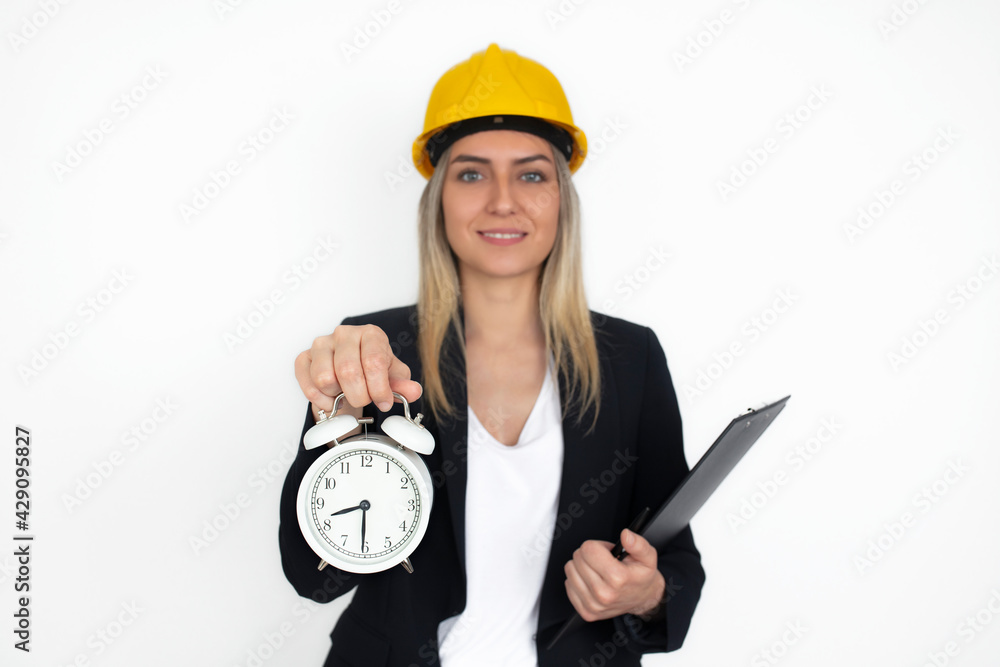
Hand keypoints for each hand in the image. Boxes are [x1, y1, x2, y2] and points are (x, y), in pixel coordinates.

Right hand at [295, 324, 421, 420]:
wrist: (352, 370)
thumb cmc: (373, 369)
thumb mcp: (393, 377)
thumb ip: (403, 385)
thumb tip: (413, 392)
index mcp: (370, 334)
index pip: (373, 362)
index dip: (379, 389)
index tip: (384, 402)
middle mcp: (344, 334)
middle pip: (348, 372)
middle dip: (359, 395)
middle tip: (364, 400)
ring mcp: (321, 344)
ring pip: (325, 379)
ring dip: (338, 396)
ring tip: (346, 394)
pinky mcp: (304, 358)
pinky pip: (308, 384)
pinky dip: (321, 399)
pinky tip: (331, 398)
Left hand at [563, 528, 665, 621]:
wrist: (643, 599)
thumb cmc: (642, 577)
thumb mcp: (648, 557)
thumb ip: (638, 543)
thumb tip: (626, 535)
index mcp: (618, 578)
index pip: (588, 549)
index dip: (598, 546)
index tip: (607, 552)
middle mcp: (604, 594)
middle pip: (578, 558)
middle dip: (589, 555)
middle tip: (604, 562)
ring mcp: (593, 605)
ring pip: (570, 570)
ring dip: (582, 567)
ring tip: (598, 571)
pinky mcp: (586, 612)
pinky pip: (568, 585)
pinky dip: (578, 580)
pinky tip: (592, 581)